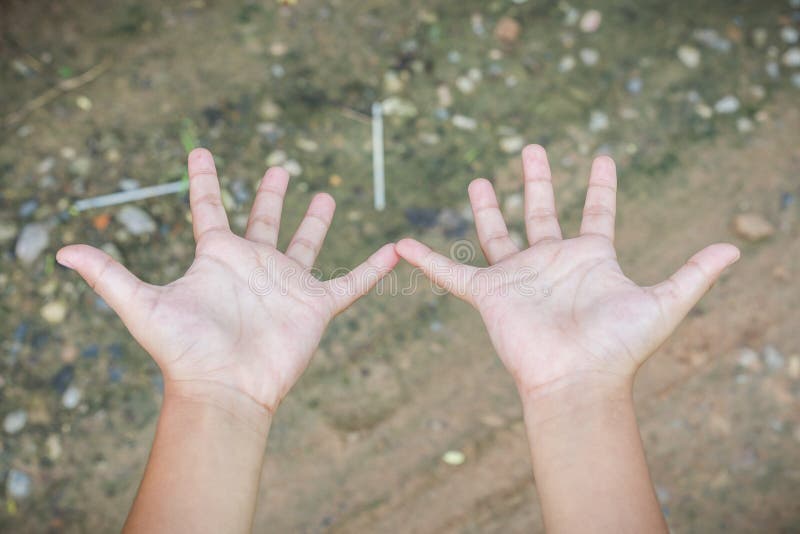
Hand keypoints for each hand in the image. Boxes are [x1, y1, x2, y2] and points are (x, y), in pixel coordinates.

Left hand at [58, 148, 397, 412]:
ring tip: (325, 192)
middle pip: (263, 220)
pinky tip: (394, 250)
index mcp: (217, 258)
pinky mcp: (316, 305)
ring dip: (315, 219)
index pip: (210, 209)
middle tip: (279, 165)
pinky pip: (351, 283)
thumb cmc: (184, 350)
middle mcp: (254, 265)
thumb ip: (110, 276)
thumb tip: (61, 250)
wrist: (225, 390)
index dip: (205, 179)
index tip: (201, 151)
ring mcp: (287, 284)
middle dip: (271, 193)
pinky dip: (373, 269)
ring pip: (307, 243)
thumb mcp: (142, 306)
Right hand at [397, 145, 738, 397]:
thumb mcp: (663, 303)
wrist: (578, 382)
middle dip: (539, 179)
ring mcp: (518, 277)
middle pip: (543, 211)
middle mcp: (552, 262)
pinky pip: (451, 274)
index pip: (597, 213)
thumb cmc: (619, 348)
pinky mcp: (488, 294)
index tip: (601, 157)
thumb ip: (692, 274)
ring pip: (497, 233)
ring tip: (481, 177)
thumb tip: (736, 248)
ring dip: (489, 207)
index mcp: (591, 259)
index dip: (600, 187)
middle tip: (532, 148)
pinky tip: (403, 244)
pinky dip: (427, 261)